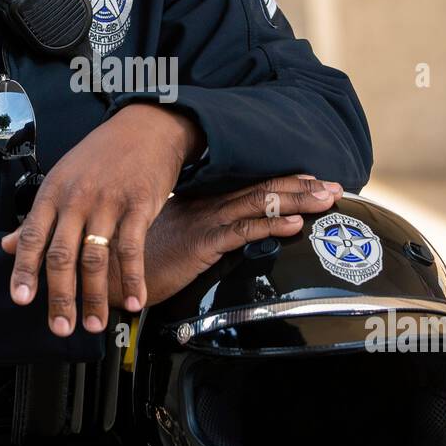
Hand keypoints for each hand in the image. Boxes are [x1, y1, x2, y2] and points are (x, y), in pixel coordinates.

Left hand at [0, 104, 204, 335]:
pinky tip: (133, 302)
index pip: (32, 236)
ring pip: (96, 257)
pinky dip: (133, 279)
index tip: (21, 300)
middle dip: (60, 295)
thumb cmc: (100, 156)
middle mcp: (77, 199)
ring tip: (94, 325)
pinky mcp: (139, 205)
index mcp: (53, 193)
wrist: (146, 128)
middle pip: (62, 254)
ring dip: (94, 296)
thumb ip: (37, 217)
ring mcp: (108, 202)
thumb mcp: (62, 179)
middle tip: (60, 328)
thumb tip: (7, 246)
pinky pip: (132, 248)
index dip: (24, 270)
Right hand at [110, 174, 343, 307]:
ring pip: (260, 204)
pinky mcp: (202, 243)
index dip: (285, 181)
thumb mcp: (174, 241)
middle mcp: (208, 206)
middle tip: (335, 185)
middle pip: (263, 189)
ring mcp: (206, 222)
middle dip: (302, 186)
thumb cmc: (138, 258)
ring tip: (327, 198)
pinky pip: (243, 231)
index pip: (251, 186)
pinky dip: (272, 226)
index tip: (314, 179)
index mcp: (203, 204)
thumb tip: (220, 238)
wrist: (109, 267)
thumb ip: (198, 235)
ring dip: (298, 200)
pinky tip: (295, 225)